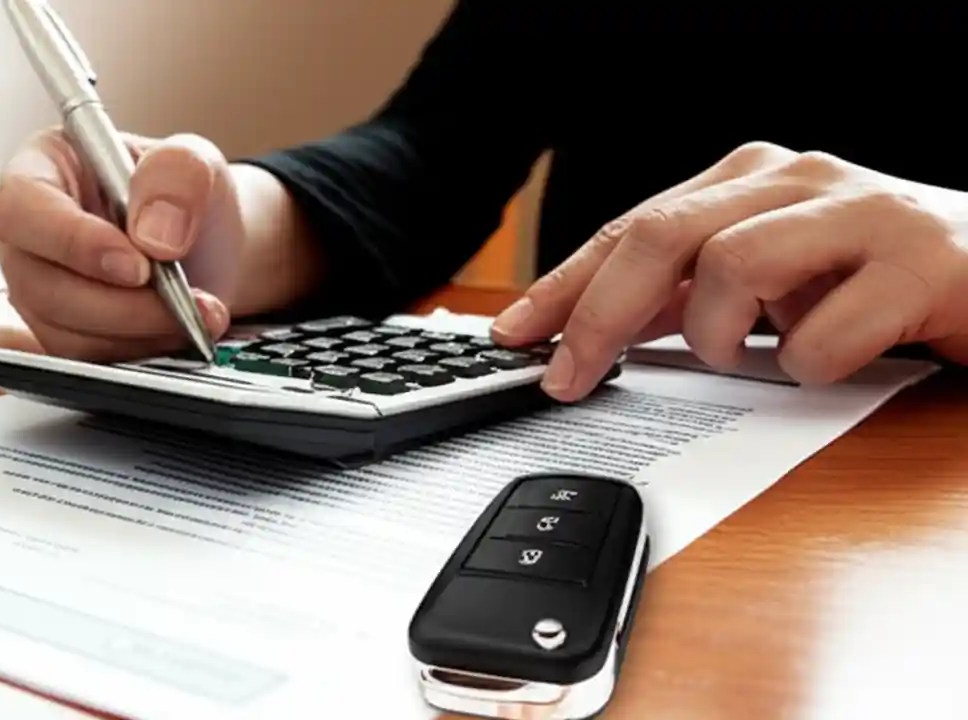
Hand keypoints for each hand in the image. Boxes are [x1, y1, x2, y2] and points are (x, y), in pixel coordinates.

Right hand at [0, 127, 242, 359]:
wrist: (213, 245)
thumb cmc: (189, 196)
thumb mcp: (194, 161)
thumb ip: (176, 175)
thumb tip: (155, 235)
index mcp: (40, 170)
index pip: (24, 207)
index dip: (73, 242)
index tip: (136, 266)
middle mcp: (27, 235)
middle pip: (42, 284)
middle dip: (119, 303)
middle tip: (183, 300)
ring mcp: (39, 289)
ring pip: (64, 331)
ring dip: (138, 331)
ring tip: (199, 313)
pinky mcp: (63, 332)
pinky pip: (89, 356)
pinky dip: (141, 349)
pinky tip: (181, 330)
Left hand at [491, 141, 967, 400]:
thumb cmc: (873, 277)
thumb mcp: (767, 278)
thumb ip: (687, 291)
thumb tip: (590, 331)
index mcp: (749, 179)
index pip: (631, 229)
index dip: (563, 285)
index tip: (513, 333)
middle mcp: (797, 180)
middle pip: (661, 238)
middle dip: (598, 316)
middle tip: (569, 376)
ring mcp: (861, 213)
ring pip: (733, 269)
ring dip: (717, 337)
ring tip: (741, 358)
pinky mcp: (923, 265)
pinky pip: (824, 333)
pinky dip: (806, 366)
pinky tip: (822, 363)